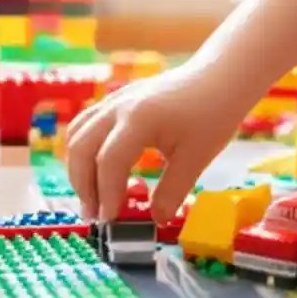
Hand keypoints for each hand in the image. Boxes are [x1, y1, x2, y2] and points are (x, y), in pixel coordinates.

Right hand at [66, 62, 244, 222]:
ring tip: (93, 197)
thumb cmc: (213, 113)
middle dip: (83, 185)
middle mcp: (118, 107)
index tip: (110, 220)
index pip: (109, 161)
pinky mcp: (116, 101)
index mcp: (139, 119)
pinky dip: (84, 152)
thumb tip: (156, 219)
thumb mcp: (197, 157)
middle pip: (81, 148)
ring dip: (79, 169)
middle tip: (95, 216)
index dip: (106, 193)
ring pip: (77, 135)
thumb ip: (173, 190)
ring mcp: (114, 101)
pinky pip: (85, 125)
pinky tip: (97, 171)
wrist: (219, 77)